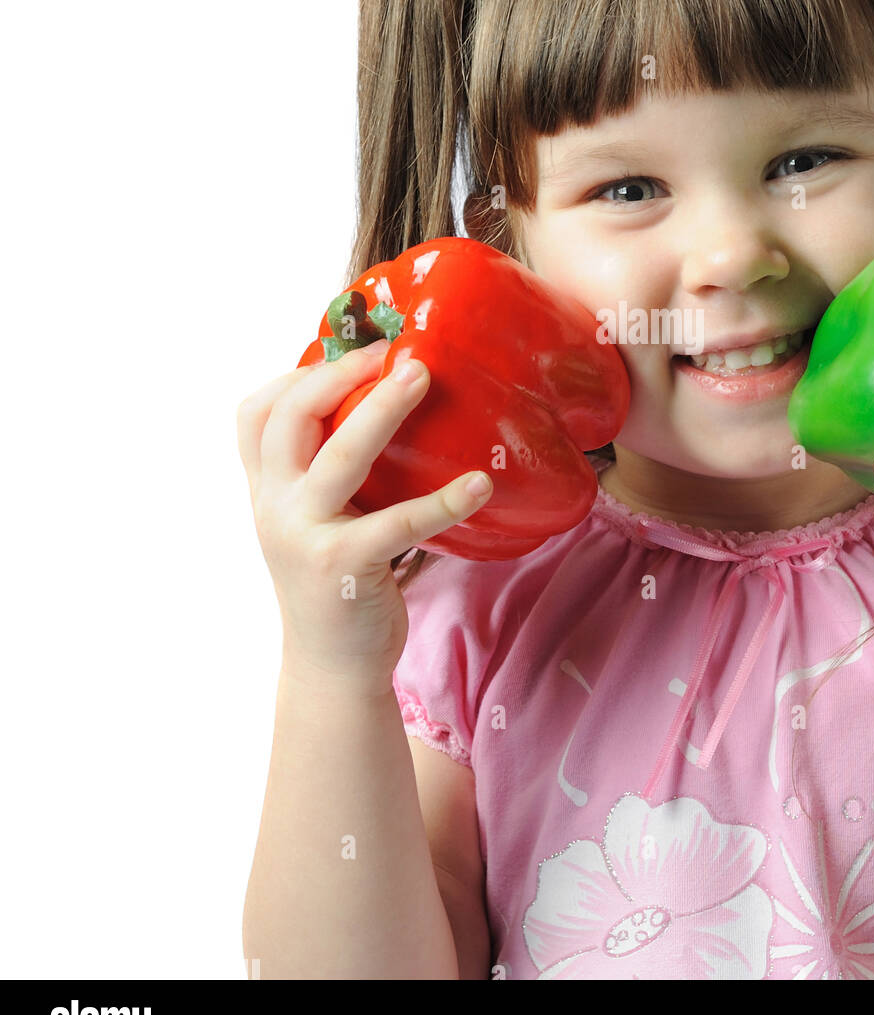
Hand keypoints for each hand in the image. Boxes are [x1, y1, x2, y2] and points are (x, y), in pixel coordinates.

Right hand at [236, 341, 493, 691]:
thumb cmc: (337, 578)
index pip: (254, 414)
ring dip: (383, 410)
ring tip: (423, 377)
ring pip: (339, 457)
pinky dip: (444, 500)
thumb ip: (327, 471)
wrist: (331, 665)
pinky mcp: (345, 566)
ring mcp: (305, 535)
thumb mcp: (314, 518)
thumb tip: (386, 404)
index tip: (348, 349)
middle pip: (291, 418)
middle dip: (340, 374)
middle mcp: (274, 506)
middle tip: (395, 353)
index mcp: (266, 489)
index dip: (295, 374)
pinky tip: (479, 484)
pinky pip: (400, 522)